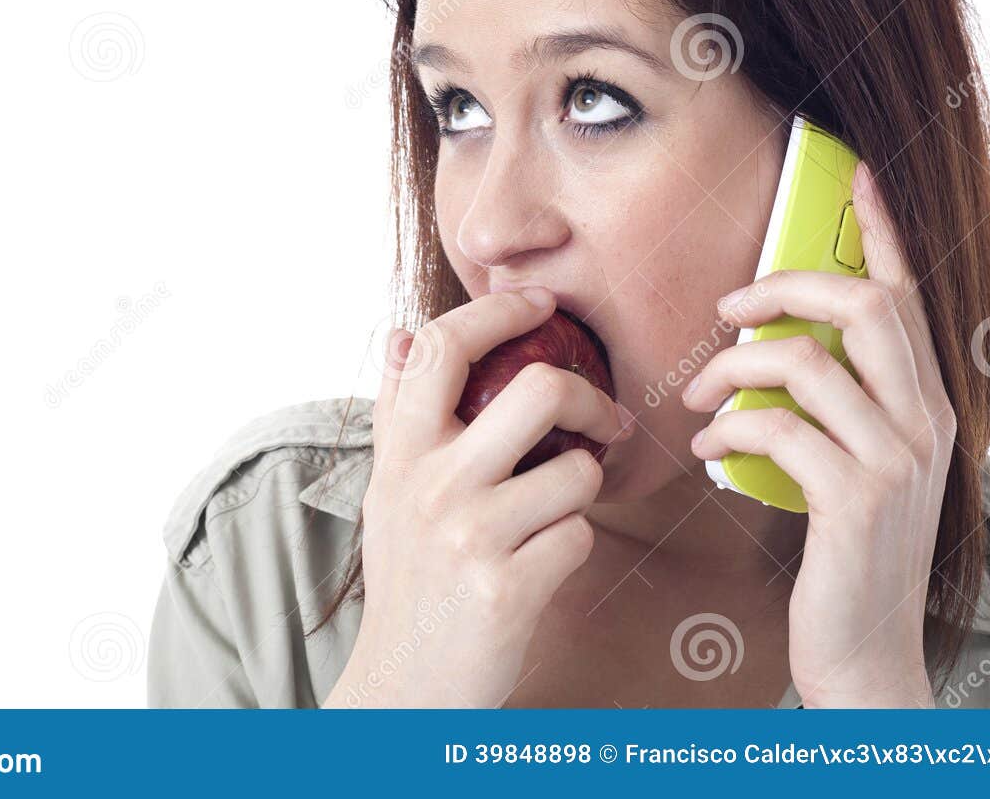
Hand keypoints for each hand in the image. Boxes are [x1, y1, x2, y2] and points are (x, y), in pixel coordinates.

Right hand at [328, 287, 632, 707]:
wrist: (402, 688)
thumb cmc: (409, 580)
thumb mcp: (388, 491)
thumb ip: (400, 413)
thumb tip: (404, 332)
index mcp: (400, 454)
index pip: (443, 347)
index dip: (498, 310)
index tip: (540, 302)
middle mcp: (429, 485)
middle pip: (538, 389)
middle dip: (589, 398)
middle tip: (601, 420)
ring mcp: (469, 536)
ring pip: (577, 470)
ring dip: (580, 494)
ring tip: (550, 518)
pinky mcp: (506, 587)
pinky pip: (580, 535)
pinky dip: (572, 546)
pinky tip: (541, 566)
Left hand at [684, 161, 954, 706]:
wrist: (866, 654)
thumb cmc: (848, 557)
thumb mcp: (856, 468)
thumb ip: (837, 408)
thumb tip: (773, 351)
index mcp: (926, 406)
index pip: (909, 299)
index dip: (883, 232)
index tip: (857, 176)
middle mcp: (925, 423)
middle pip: (867, 307)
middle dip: (787, 289)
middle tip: (728, 308)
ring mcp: (897, 461)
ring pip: (811, 364)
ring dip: (737, 369)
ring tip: (700, 396)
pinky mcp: (856, 501)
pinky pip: (780, 429)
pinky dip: (730, 427)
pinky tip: (708, 448)